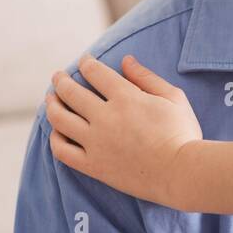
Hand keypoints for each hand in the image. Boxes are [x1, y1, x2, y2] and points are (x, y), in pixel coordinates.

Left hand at [43, 54, 203, 207]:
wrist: (180, 172)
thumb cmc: (182, 133)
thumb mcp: (173, 97)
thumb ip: (146, 77)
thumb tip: (126, 60)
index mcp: (126, 97)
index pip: (95, 73)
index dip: (86, 64)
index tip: (84, 61)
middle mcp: (105, 117)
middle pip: (71, 93)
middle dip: (62, 81)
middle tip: (58, 76)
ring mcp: (95, 142)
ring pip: (61, 120)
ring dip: (52, 105)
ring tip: (50, 99)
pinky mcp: (92, 165)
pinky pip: (62, 151)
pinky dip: (54, 139)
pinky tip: (56, 132)